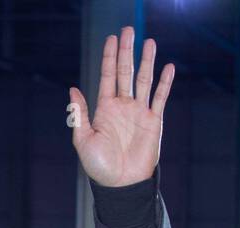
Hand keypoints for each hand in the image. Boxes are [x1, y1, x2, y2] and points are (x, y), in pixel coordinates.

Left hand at [69, 27, 173, 186]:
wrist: (121, 184)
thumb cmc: (99, 166)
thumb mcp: (83, 140)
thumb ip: (80, 114)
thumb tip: (72, 89)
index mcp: (104, 109)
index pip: (108, 77)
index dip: (109, 58)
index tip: (111, 39)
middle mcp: (122, 107)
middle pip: (126, 72)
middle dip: (126, 52)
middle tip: (128, 30)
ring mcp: (139, 112)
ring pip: (144, 80)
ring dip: (146, 61)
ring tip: (149, 42)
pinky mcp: (154, 120)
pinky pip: (160, 97)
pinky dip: (164, 82)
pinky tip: (167, 66)